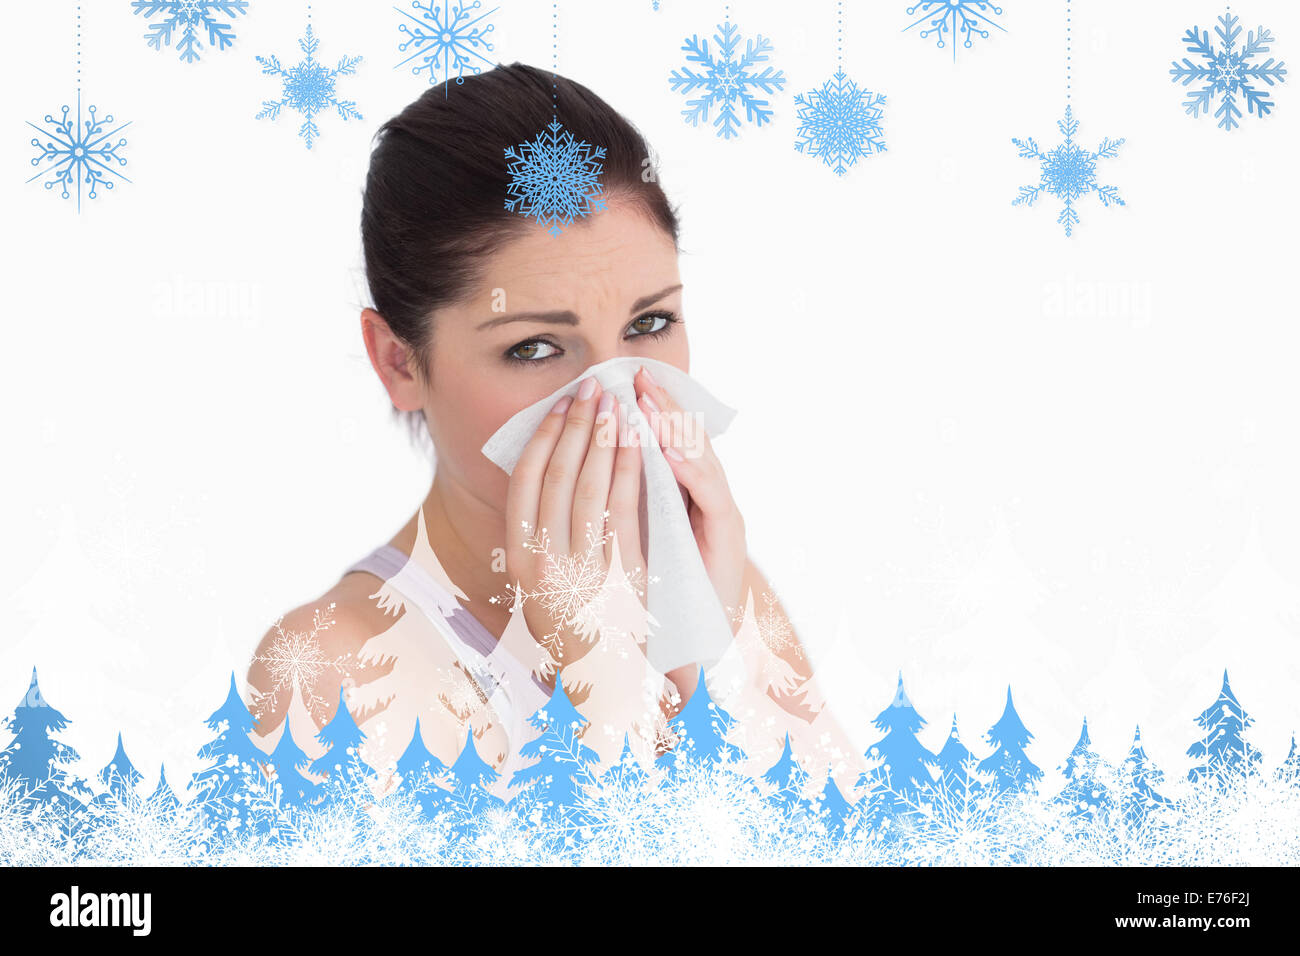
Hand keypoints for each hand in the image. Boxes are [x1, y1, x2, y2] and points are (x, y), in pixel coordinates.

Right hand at [504, 376, 648, 666]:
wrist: (610, 689)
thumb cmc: (578, 633)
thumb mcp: (543, 590)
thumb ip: (540, 546)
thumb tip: (540, 492)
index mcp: (518, 562)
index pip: (523, 484)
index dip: (542, 439)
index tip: (559, 408)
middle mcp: (542, 564)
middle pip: (556, 476)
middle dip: (575, 425)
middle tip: (591, 389)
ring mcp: (581, 570)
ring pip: (589, 485)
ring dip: (602, 437)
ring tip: (616, 401)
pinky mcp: (618, 576)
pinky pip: (624, 509)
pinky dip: (629, 468)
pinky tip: (639, 442)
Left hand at [634, 364, 746, 628]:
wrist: (704, 643)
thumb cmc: (670, 597)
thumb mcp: (642, 547)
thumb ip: (630, 509)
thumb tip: (590, 472)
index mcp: (687, 497)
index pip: (669, 444)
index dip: (649, 413)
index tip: (619, 386)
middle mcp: (711, 499)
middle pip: (687, 441)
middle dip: (663, 407)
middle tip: (638, 377)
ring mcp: (723, 514)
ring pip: (701, 458)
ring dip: (675, 428)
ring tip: (651, 402)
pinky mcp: (730, 534)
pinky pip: (709, 496)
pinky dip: (690, 470)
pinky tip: (669, 450)